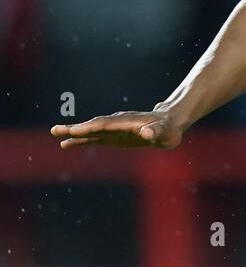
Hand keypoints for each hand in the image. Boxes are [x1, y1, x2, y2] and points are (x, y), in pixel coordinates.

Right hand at [50, 107, 185, 149]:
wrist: (169, 123)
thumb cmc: (168, 129)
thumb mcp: (165, 132)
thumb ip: (156, 132)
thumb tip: (149, 133)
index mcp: (127, 122)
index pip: (105, 124)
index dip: (90, 127)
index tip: (75, 131)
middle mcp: (117, 124)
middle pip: (93, 125)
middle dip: (75, 128)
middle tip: (55, 130)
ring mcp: (113, 130)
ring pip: (90, 131)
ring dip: (73, 133)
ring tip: (55, 133)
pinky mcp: (113, 137)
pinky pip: (94, 138)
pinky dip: (80, 140)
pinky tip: (67, 144)